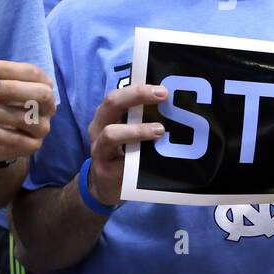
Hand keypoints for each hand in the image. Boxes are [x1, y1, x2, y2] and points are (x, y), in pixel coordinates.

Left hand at [0, 60, 54, 161]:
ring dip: (2, 111)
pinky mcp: (33, 146)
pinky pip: (17, 140)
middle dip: (12, 89)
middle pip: (40, 94)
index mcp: (43, 84)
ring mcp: (42, 127)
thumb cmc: (0, 102)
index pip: (32, 73)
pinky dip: (0, 133)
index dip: (8, 69)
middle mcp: (48, 106)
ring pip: (27, 118)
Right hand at [85, 84, 168, 208]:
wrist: (106, 186)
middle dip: (137, 96)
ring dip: (137, 130)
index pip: (120, 92)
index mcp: (107, 114)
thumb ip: (142, 119)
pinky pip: (119, 163)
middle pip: (111, 103)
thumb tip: (175, 105)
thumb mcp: (129, 131)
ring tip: (159, 131)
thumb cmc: (123, 152)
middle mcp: (99, 127)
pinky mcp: (104, 170)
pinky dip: (137, 159)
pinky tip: (154, 159)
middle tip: (162, 96)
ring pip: (111, 134)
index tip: (163, 89)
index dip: (139, 87)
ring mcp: (98, 149)